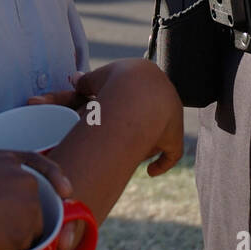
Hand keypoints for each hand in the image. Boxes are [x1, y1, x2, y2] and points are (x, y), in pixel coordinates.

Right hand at [0, 147, 73, 249]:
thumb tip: (9, 184)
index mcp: (14, 162)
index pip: (46, 169)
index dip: (57, 181)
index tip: (66, 192)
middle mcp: (26, 184)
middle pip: (35, 210)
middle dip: (19, 221)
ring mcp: (26, 211)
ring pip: (29, 233)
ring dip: (11, 239)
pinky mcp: (19, 236)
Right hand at [65, 59, 184, 176]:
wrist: (135, 94)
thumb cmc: (114, 83)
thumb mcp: (96, 78)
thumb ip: (87, 81)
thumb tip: (76, 81)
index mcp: (150, 78)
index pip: (140, 93)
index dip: (125, 103)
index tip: (113, 112)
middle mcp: (165, 96)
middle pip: (151, 114)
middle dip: (136, 124)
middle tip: (118, 134)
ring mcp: (171, 118)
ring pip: (160, 133)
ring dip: (147, 143)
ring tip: (128, 151)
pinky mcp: (173, 138)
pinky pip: (171, 154)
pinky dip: (161, 164)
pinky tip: (150, 171)